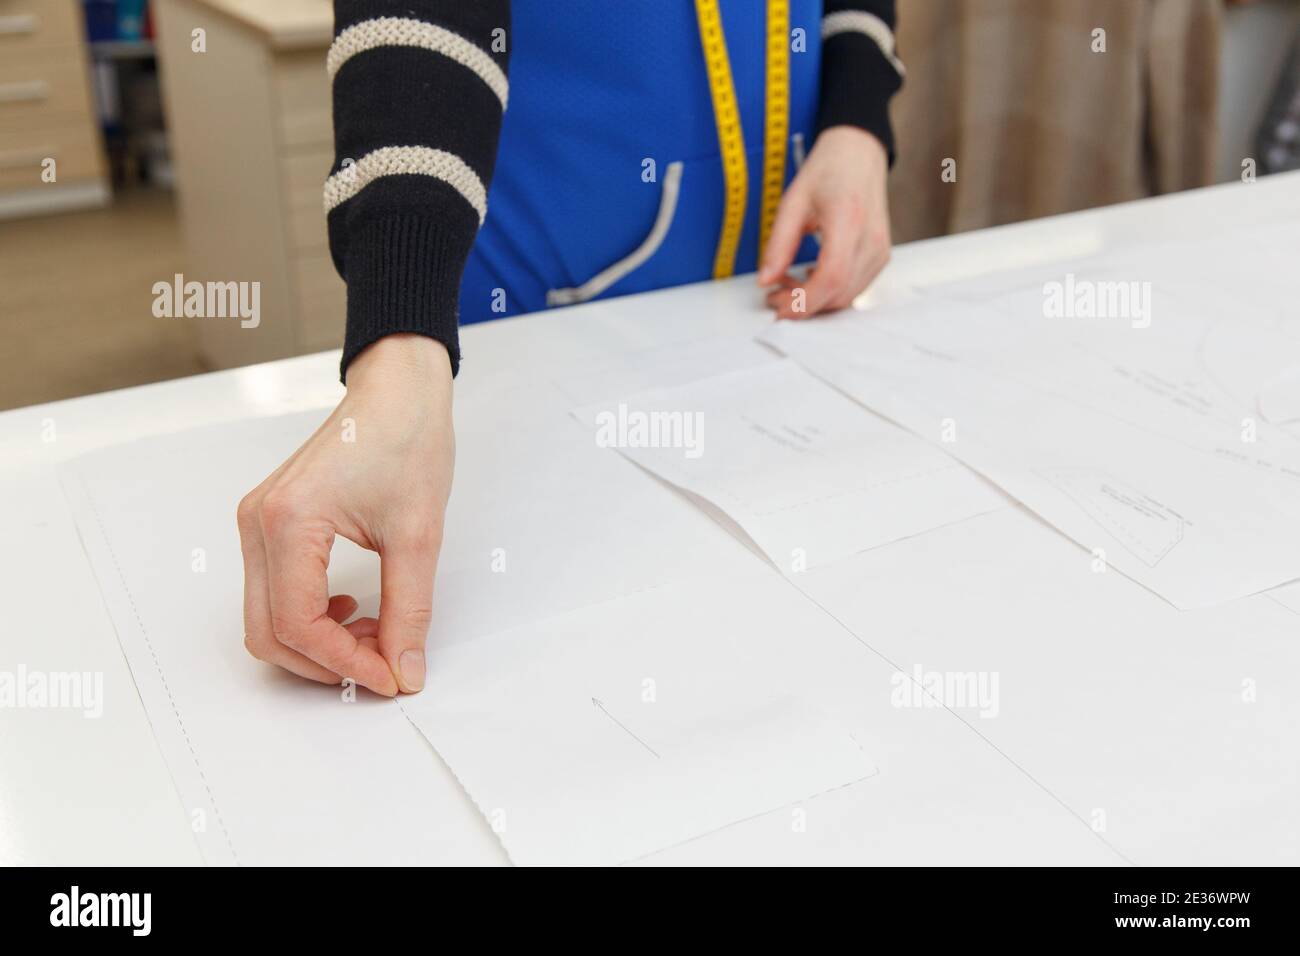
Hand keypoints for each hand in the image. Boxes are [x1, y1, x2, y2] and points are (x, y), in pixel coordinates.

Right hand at [237, 334, 454, 695]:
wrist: (397, 393)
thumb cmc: (407, 441)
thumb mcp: (418, 535)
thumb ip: (408, 611)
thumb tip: (404, 669)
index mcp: (289, 520)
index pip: (299, 625)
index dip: (345, 664)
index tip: (390, 677)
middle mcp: (258, 523)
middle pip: (268, 632)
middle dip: (326, 663)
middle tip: (384, 665)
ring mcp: (256, 523)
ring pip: (266, 618)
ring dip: (317, 642)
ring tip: (374, 633)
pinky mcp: (268, 523)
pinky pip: (273, 591)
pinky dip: (308, 615)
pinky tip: (352, 608)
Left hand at [758, 125, 891, 317]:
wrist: (859, 155)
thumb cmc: (829, 171)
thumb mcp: (793, 202)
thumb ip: (778, 244)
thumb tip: (765, 280)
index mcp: (849, 220)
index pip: (832, 276)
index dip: (803, 300)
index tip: (778, 304)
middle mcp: (871, 239)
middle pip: (838, 293)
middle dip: (803, 304)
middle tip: (774, 294)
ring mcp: (880, 250)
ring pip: (847, 296)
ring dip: (815, 300)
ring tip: (788, 281)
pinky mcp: (881, 257)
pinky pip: (854, 288)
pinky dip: (829, 292)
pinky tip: (810, 275)